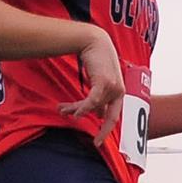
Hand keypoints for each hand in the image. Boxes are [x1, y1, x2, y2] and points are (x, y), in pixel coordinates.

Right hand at [57, 29, 125, 145]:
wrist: (93, 40)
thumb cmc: (96, 58)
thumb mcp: (99, 79)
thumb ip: (99, 96)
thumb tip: (96, 115)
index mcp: (119, 92)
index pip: (113, 116)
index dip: (106, 130)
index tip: (98, 142)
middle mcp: (119, 91)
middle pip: (105, 115)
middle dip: (97, 128)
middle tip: (90, 138)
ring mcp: (114, 87)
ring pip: (92, 107)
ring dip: (75, 109)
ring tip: (61, 109)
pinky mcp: (104, 83)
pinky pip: (91, 102)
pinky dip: (82, 108)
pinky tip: (73, 113)